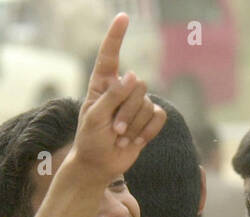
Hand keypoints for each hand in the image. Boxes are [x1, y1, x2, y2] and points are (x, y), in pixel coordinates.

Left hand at [66, 14, 167, 182]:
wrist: (100, 166)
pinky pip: (159, 117)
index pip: (110, 55)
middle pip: (138, 86)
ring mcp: (135, 105)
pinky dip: (148, 131)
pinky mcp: (147, 121)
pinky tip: (136, 141)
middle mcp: (121, 90)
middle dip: (127, 111)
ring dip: (134, 126)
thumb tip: (133, 75)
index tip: (123, 17)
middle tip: (114, 130)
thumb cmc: (90, 140)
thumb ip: (112, 96)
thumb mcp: (94, 117)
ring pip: (148, 103)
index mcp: (102, 84)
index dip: (116, 36)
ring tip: (120, 137)